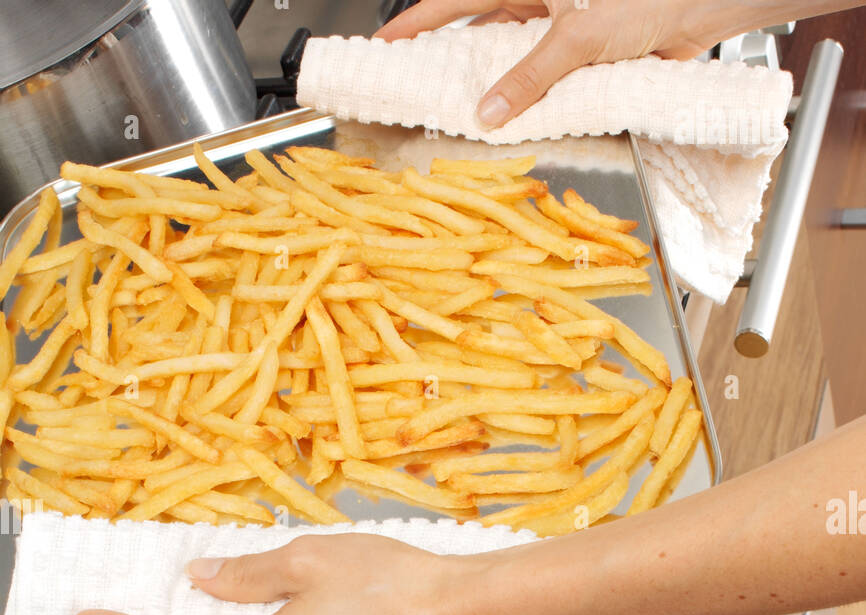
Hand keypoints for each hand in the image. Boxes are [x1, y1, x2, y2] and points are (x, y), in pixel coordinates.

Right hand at [376, 0, 717, 128]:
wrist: (698, 11)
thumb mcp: (578, 36)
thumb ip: (532, 76)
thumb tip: (490, 112)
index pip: (454, 1)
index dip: (416, 23)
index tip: (384, 45)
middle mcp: (536, 3)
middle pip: (476, 33)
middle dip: (447, 64)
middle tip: (413, 91)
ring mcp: (554, 30)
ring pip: (507, 62)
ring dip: (490, 89)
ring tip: (456, 116)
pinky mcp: (576, 57)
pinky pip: (538, 83)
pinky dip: (525, 103)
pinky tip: (510, 123)